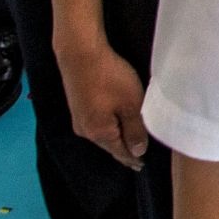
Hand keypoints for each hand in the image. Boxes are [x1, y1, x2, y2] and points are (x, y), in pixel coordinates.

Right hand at [57, 40, 146, 169]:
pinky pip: (95, 123)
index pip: (120, 153)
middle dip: (123, 150)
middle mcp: (86, 131)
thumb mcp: (130, 103)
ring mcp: (79, 118)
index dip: (132, 159)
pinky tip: (111, 124)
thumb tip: (137, 153)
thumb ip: (135, 130)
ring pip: (101, 134)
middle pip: (109, 145)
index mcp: (100, 134)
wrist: (80, 51)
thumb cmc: (109, 77)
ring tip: (126, 142)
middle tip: (136, 157)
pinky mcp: (77, 105)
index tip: (141, 166)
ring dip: (114, 138)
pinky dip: (106, 127)